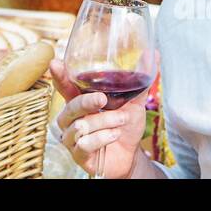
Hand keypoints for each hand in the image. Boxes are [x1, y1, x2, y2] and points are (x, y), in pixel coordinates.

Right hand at [51, 59, 147, 178]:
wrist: (131, 155)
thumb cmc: (126, 126)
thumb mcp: (134, 103)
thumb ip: (140, 82)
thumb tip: (154, 54)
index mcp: (80, 101)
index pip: (65, 86)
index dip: (59, 76)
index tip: (55, 63)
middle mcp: (71, 118)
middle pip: (71, 106)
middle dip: (88, 102)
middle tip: (104, 100)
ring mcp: (72, 137)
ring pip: (81, 126)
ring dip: (105, 122)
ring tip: (121, 122)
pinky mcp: (78, 154)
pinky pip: (85, 144)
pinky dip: (103, 138)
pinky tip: (113, 136)